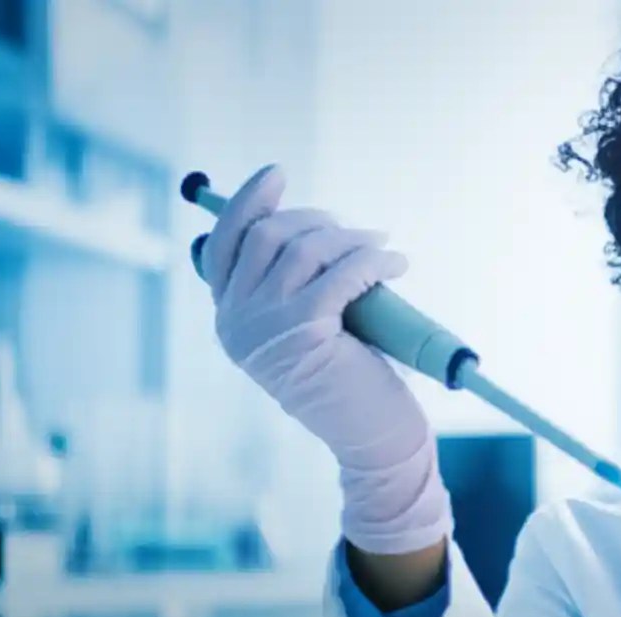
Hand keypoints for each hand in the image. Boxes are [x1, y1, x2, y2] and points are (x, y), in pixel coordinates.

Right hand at [200, 165, 451, 554]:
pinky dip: (372, 259)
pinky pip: (339, 274)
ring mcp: (264, 328)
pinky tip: (396, 263)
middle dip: (317, 221)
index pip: (224, 243)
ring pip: (304, 249)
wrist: (371, 437)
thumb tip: (312, 226)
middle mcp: (236, 321)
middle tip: (359, 234)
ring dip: (350, 239)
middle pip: (267, 236)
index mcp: (230, 317)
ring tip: (382, 249)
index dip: (249, 203)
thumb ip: (294, 284)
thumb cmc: (351, 379)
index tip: (277, 174)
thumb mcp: (310, 325)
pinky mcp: (303, 334)